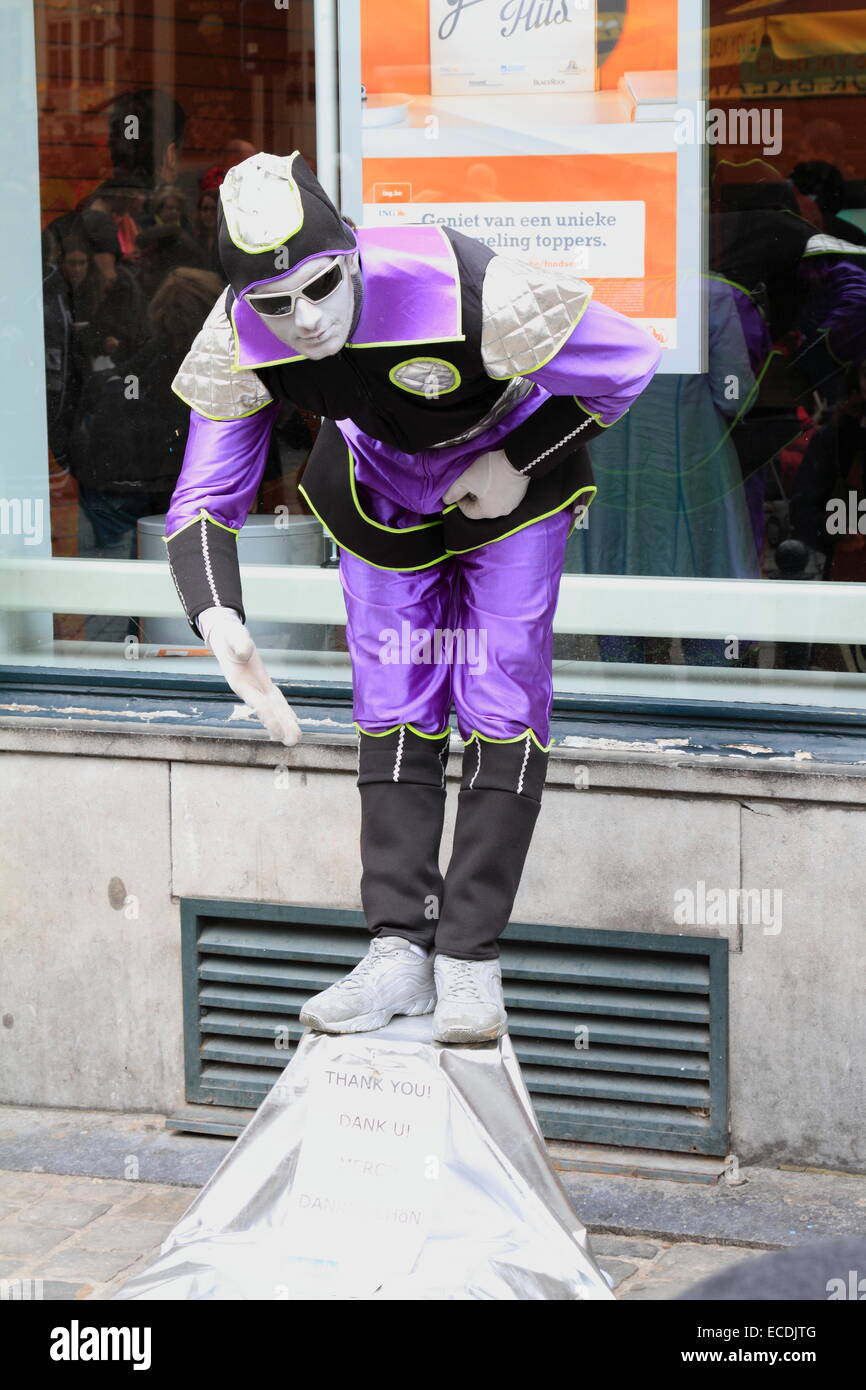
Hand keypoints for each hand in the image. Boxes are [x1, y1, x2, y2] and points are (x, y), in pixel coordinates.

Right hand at [198, 606, 301, 745]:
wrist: (226, 639)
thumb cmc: (229, 637)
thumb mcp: (233, 635)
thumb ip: (239, 643)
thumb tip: (246, 652)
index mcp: (241, 683)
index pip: (258, 704)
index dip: (268, 718)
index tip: (277, 732)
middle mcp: (250, 690)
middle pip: (268, 712)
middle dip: (280, 727)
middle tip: (293, 742)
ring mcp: (258, 688)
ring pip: (275, 708)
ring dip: (285, 723)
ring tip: (295, 738)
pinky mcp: (264, 684)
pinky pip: (276, 700)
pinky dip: (285, 711)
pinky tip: (293, 721)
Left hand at [443, 449, 528, 519]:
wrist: (517, 460)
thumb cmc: (491, 471)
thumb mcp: (466, 479)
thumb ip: (454, 491)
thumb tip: (447, 500)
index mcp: (487, 512)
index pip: (468, 512)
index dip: (460, 501)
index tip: (459, 489)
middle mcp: (501, 513)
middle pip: (481, 508)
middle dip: (473, 497)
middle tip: (471, 482)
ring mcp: (512, 505)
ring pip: (493, 502)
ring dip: (486, 493)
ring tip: (483, 479)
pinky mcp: (519, 495)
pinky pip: (503, 496)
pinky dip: (497, 490)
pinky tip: (496, 478)